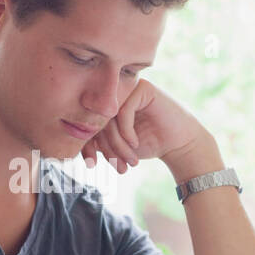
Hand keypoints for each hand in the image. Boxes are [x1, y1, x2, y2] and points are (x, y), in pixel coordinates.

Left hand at [79, 78, 207, 174]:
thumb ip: (98, 142)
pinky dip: (126, 132)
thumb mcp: (117, 147)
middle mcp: (116, 94)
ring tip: (129, 161)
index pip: (88, 122)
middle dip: (107, 148)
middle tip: (119, 166)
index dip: (87, 145)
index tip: (91, 164)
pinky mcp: (142, 88)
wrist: (180, 144)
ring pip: (109, 118)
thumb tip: (74, 145)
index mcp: (108, 105)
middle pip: (98, 121)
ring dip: (118, 144)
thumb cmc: (150, 145)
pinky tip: (135, 144)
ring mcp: (129, 88)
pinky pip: (123, 112)